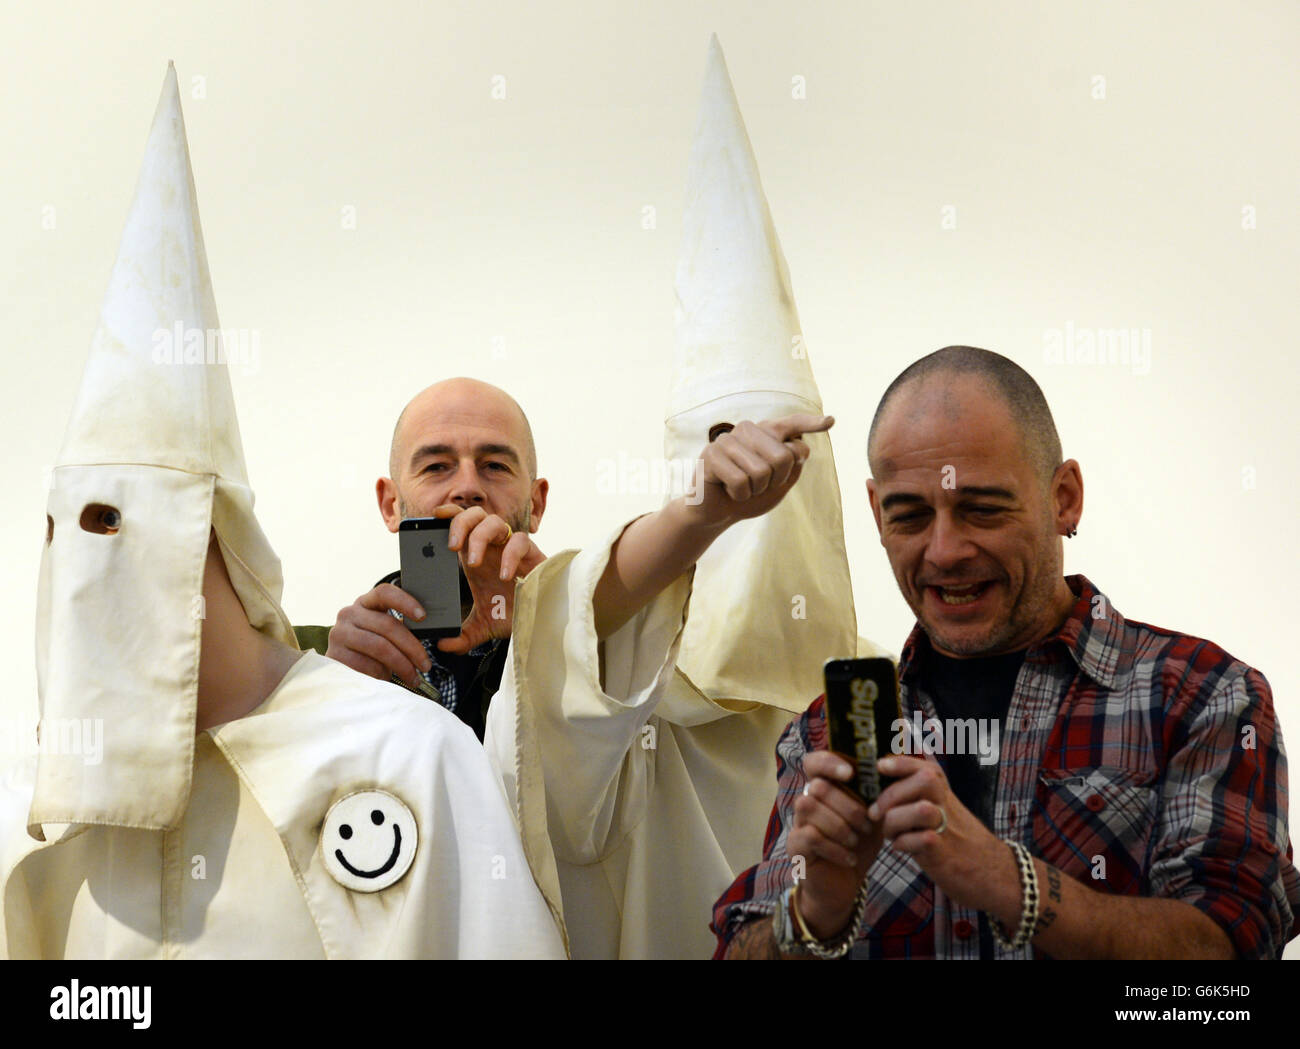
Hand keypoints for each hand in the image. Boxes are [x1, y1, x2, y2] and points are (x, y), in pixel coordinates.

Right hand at [325, 583, 431, 688]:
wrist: (340, 668)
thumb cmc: (371, 647)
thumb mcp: (383, 632)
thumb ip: (398, 627)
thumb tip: (428, 632)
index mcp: (365, 602)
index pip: (385, 593)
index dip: (405, 602)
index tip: (423, 617)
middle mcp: (349, 613)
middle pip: (388, 625)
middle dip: (412, 648)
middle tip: (425, 665)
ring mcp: (339, 634)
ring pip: (380, 647)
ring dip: (402, 665)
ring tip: (413, 677)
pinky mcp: (335, 655)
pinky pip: (367, 665)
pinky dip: (383, 674)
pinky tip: (388, 679)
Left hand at [435, 504, 546, 653]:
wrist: (540, 620)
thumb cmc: (511, 614)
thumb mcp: (481, 627)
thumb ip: (461, 636)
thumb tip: (442, 644)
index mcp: (475, 556)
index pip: (460, 524)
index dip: (448, 515)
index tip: (432, 518)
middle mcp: (492, 547)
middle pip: (474, 515)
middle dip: (460, 524)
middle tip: (451, 547)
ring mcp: (511, 548)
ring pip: (494, 521)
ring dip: (479, 536)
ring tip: (473, 562)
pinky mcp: (532, 554)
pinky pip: (520, 541)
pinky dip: (510, 554)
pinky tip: (505, 575)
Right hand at [685, 414, 833, 528]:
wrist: (715, 513)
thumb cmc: (748, 496)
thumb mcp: (778, 485)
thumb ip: (792, 467)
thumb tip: (800, 448)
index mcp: (766, 434)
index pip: (792, 424)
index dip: (811, 423)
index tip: (830, 422)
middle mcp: (748, 430)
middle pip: (784, 456)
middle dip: (775, 480)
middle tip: (758, 486)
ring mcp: (728, 440)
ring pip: (762, 471)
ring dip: (755, 490)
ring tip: (742, 489)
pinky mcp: (711, 454)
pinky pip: (740, 482)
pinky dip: (739, 495)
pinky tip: (728, 491)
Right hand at [787, 751, 883, 939]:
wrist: (845, 885)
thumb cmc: (858, 846)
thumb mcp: (872, 820)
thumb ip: (875, 798)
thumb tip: (888, 774)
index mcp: (825, 789)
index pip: (814, 762)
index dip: (829, 762)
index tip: (851, 774)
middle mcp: (806, 801)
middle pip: (818, 786)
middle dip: (848, 806)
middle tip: (866, 825)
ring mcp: (797, 823)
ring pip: (809, 806)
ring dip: (839, 824)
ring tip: (856, 841)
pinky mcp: (795, 845)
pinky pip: (810, 835)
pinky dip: (835, 847)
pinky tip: (850, 858)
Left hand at [869, 754, 1014, 913]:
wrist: (996, 875)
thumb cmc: (960, 842)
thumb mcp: (944, 811)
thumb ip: (921, 795)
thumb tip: (885, 784)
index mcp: (945, 794)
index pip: (927, 767)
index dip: (902, 763)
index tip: (881, 766)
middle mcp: (949, 806)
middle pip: (923, 781)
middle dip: (891, 795)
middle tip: (877, 813)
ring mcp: (948, 829)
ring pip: (922, 809)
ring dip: (895, 821)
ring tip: (890, 833)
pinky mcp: (944, 854)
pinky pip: (921, 840)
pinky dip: (902, 845)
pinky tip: (900, 849)